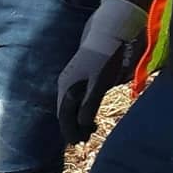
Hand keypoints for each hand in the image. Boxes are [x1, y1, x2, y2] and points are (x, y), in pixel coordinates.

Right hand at [56, 0, 146, 144]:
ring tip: (89, 126)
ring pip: (71, 103)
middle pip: (65, 111)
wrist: (109, 29)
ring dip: (78, 117)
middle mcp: (65, 84)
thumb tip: (80, 125)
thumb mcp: (99, 83)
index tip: (79, 143)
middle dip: (73, 126)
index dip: (70, 131)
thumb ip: (89, 105)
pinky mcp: (80, 72)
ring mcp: (71, 77)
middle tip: (86, 137)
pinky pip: (76, 96)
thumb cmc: (105, 56)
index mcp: (66, 88)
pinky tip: (90, 108)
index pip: (63, 116)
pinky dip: (82, 106)